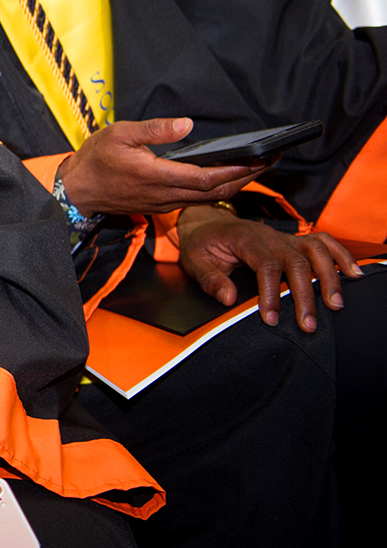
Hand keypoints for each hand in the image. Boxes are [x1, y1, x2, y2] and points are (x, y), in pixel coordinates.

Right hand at [57, 119, 266, 214]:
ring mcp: (165, 202)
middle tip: (272, 161)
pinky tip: (227, 177)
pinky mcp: (162, 204)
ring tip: (257, 167)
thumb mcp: (119, 133)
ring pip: (209, 197)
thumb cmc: (96, 160)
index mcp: (157, 176)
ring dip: (235, 184)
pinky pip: (197, 199)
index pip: (206, 177)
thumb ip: (154, 130)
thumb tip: (187, 125)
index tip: (259, 160)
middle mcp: (165, 194)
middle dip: (247, 177)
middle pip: (216, 191)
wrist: (77, 190)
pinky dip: (218, 188)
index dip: (236, 170)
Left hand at [176, 205, 362, 331]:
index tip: (271, 319)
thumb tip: (228, 299)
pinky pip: (323, 242)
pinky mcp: (295, 241)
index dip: (270, 293)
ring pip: (315, 251)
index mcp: (244, 239)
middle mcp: (269, 236)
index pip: (265, 266)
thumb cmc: (203, 244)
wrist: (207, 223)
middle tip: (308, 324)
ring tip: (336, 303)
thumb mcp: (193, 261)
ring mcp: (285, 237)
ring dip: (329, 277)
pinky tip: (354, 274)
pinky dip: (341, 256)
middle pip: (296, 262)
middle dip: (305, 295)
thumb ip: (210, 279)